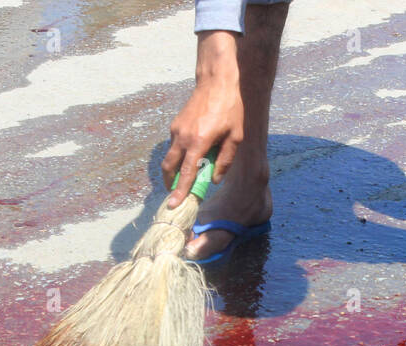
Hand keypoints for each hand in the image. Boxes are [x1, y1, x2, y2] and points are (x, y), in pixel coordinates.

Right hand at [161, 30, 243, 207]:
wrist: (216, 81)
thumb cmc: (230, 108)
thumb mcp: (235, 136)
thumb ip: (225, 160)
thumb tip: (215, 179)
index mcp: (198, 142)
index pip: (186, 173)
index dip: (180, 191)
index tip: (173, 204)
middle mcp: (182, 137)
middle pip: (169, 168)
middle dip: (170, 183)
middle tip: (175, 194)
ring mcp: (176, 130)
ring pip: (170, 157)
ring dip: (174, 170)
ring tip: (185, 176)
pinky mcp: (175, 124)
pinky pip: (174, 145)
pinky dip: (178, 155)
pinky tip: (191, 155)